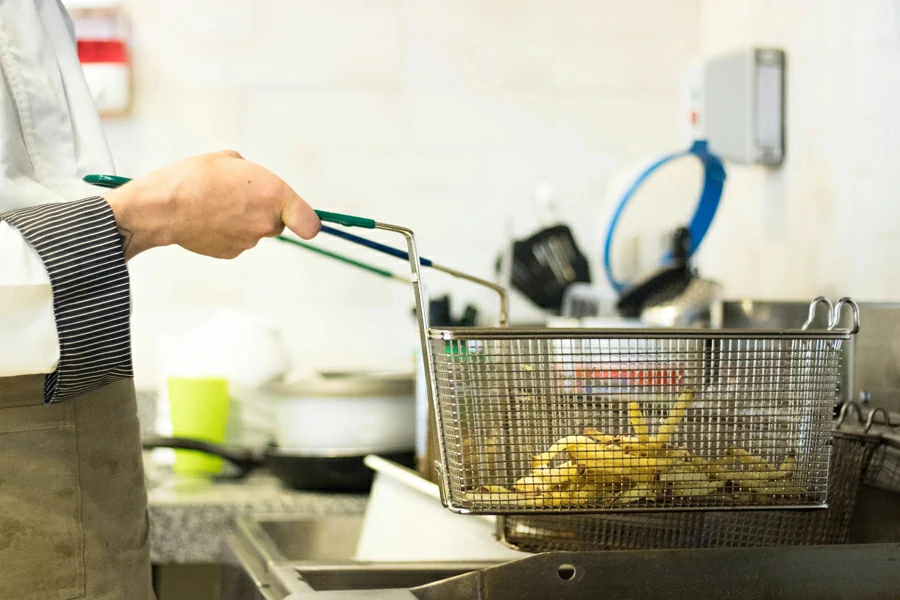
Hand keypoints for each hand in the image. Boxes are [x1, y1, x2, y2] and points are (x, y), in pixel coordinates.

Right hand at [103, 150, 320, 259]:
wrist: (162, 207)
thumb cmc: (194, 177)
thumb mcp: (230, 160)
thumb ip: (252, 174)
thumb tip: (253, 184)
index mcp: (274, 194)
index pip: (310, 223)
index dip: (308, 221)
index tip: (304, 220)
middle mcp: (267, 222)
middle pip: (277, 222)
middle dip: (264, 211)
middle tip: (238, 195)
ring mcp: (249, 241)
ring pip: (254, 231)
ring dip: (242, 220)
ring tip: (214, 204)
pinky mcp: (231, 253)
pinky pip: (236, 240)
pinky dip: (226, 232)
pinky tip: (206, 218)